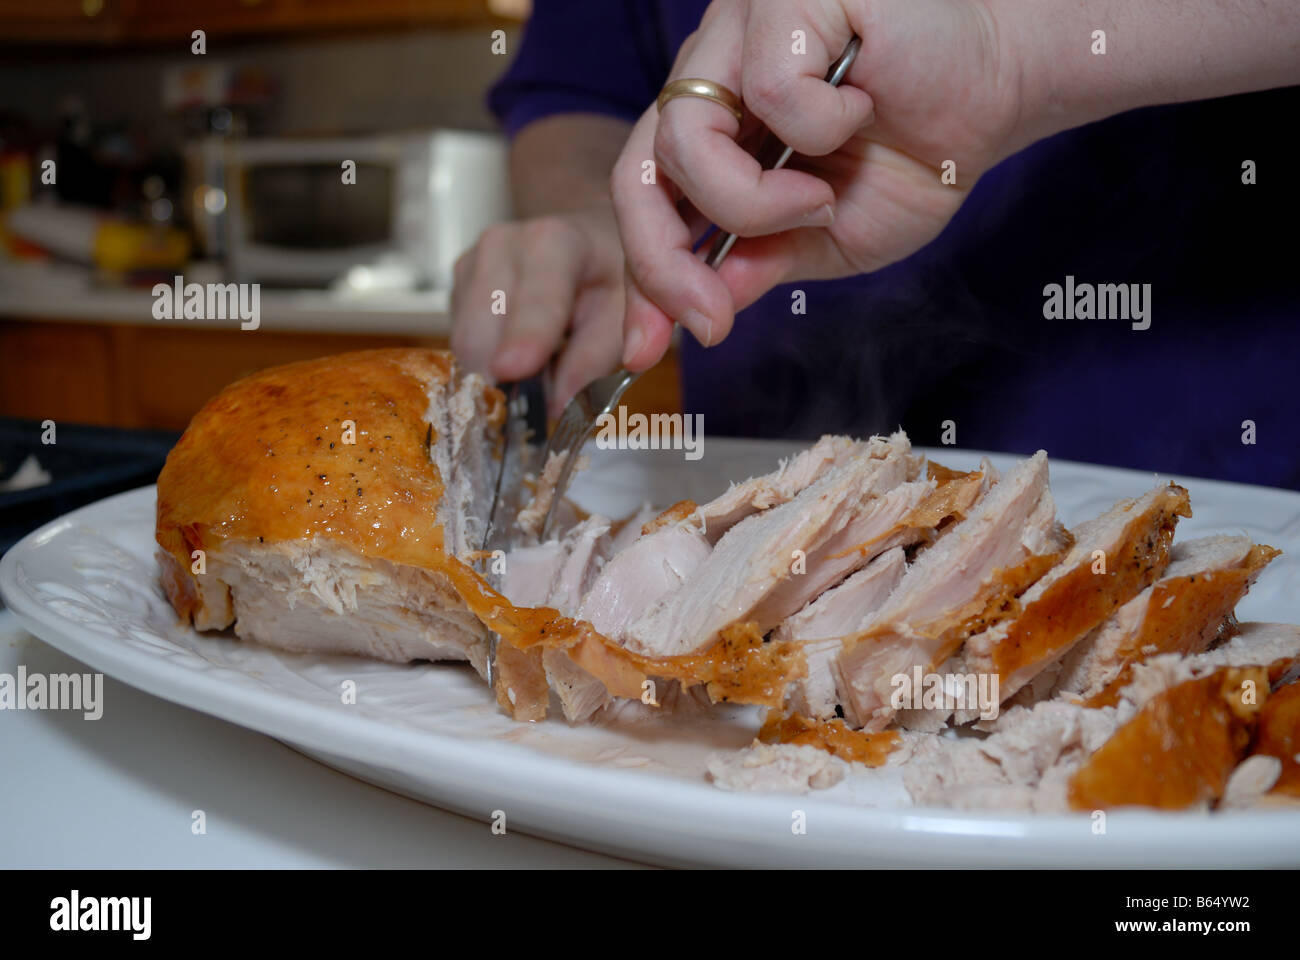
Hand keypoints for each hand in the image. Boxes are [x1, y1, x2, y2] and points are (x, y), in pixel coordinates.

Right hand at [450, 209, 624, 415]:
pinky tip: (515, 352)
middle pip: (481, 331)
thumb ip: (594, 358)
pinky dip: (485, 361)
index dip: (524, 336)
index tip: (514, 369)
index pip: (534, 298)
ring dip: (493, 373)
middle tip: (536, 405)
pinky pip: (459, 342)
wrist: (585, 244)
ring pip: (463, 344)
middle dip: (503, 377)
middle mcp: (501, 246)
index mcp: (553, 243)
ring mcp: (471, 263)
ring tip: (534, 372)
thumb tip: (556, 404)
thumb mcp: (618, 318)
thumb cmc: (606, 280)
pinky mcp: (456, 285)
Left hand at [611, 0, 1025, 370]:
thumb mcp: (833, 237)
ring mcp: (739, 29)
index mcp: (716, 126)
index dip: (642, 274)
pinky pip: (764, 88)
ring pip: (685, 136)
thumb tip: (698, 309)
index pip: (645, 198)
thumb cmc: (923, 147)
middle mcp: (713, 73)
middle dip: (662, 260)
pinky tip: (861, 110)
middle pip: (635, 171)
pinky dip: (816, 125)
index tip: (645, 349)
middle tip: (709, 314)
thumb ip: (761, 262)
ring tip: (819, 198)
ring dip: (753, 199)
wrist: (1004, 85)